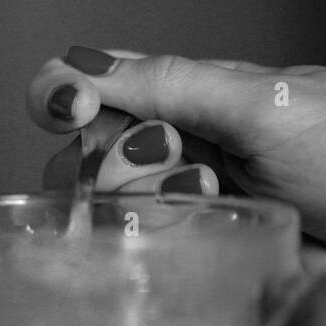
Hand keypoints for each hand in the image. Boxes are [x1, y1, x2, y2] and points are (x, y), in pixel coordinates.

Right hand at [27, 46, 325, 325]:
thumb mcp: (262, 102)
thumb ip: (167, 81)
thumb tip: (80, 65)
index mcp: (183, 96)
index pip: (87, 86)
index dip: (63, 96)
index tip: (76, 109)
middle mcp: (169, 151)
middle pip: (77, 156)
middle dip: (106, 161)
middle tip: (166, 162)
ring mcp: (178, 209)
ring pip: (101, 209)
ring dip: (141, 204)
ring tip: (203, 198)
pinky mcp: (191, 261)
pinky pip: (135, 258)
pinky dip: (153, 245)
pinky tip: (196, 236)